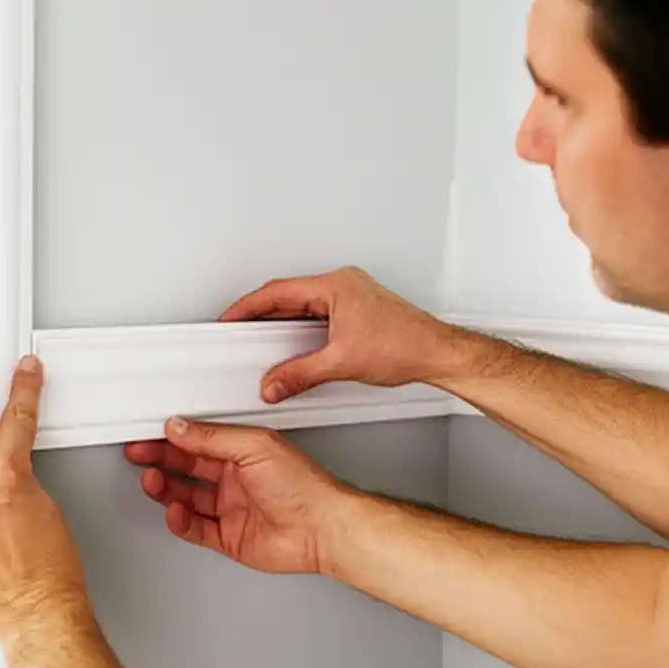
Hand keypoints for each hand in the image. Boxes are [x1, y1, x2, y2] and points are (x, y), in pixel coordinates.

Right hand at [124, 417, 350, 574]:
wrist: (321, 528)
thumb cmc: (303, 486)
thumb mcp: (253, 447)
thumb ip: (212, 438)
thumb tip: (180, 427)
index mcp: (242, 453)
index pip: (197, 442)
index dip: (171, 437)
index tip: (149, 434)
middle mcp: (235, 480)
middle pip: (187, 468)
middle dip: (160, 460)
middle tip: (139, 455)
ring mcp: (231, 509)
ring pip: (187, 497)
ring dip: (166, 489)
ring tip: (151, 482)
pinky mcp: (229, 537)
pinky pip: (195, 528)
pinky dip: (180, 520)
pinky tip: (173, 511)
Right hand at [221, 266, 466, 402]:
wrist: (437, 353)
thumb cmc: (405, 346)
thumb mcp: (341, 363)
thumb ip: (299, 374)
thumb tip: (274, 382)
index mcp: (335, 286)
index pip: (278, 291)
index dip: (248, 306)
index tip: (231, 318)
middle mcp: (343, 285)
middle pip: (288, 295)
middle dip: (261, 314)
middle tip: (241, 329)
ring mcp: (352, 295)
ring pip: (304, 304)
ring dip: (282, 321)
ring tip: (264, 339)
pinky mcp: (358, 309)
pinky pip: (318, 312)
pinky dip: (301, 327)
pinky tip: (296, 344)